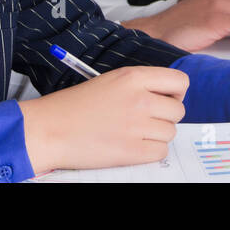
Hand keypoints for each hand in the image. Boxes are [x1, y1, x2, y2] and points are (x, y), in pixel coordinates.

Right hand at [19, 65, 187, 173]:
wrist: (49, 129)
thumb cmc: (76, 105)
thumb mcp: (112, 80)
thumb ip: (141, 84)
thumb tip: (168, 97)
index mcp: (134, 77)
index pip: (180, 82)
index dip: (176, 93)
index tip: (165, 100)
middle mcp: (140, 99)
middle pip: (178, 110)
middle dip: (165, 117)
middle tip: (146, 120)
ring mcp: (137, 126)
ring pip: (170, 132)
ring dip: (157, 135)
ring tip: (135, 134)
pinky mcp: (131, 151)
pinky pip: (160, 152)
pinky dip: (151, 152)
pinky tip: (134, 147)